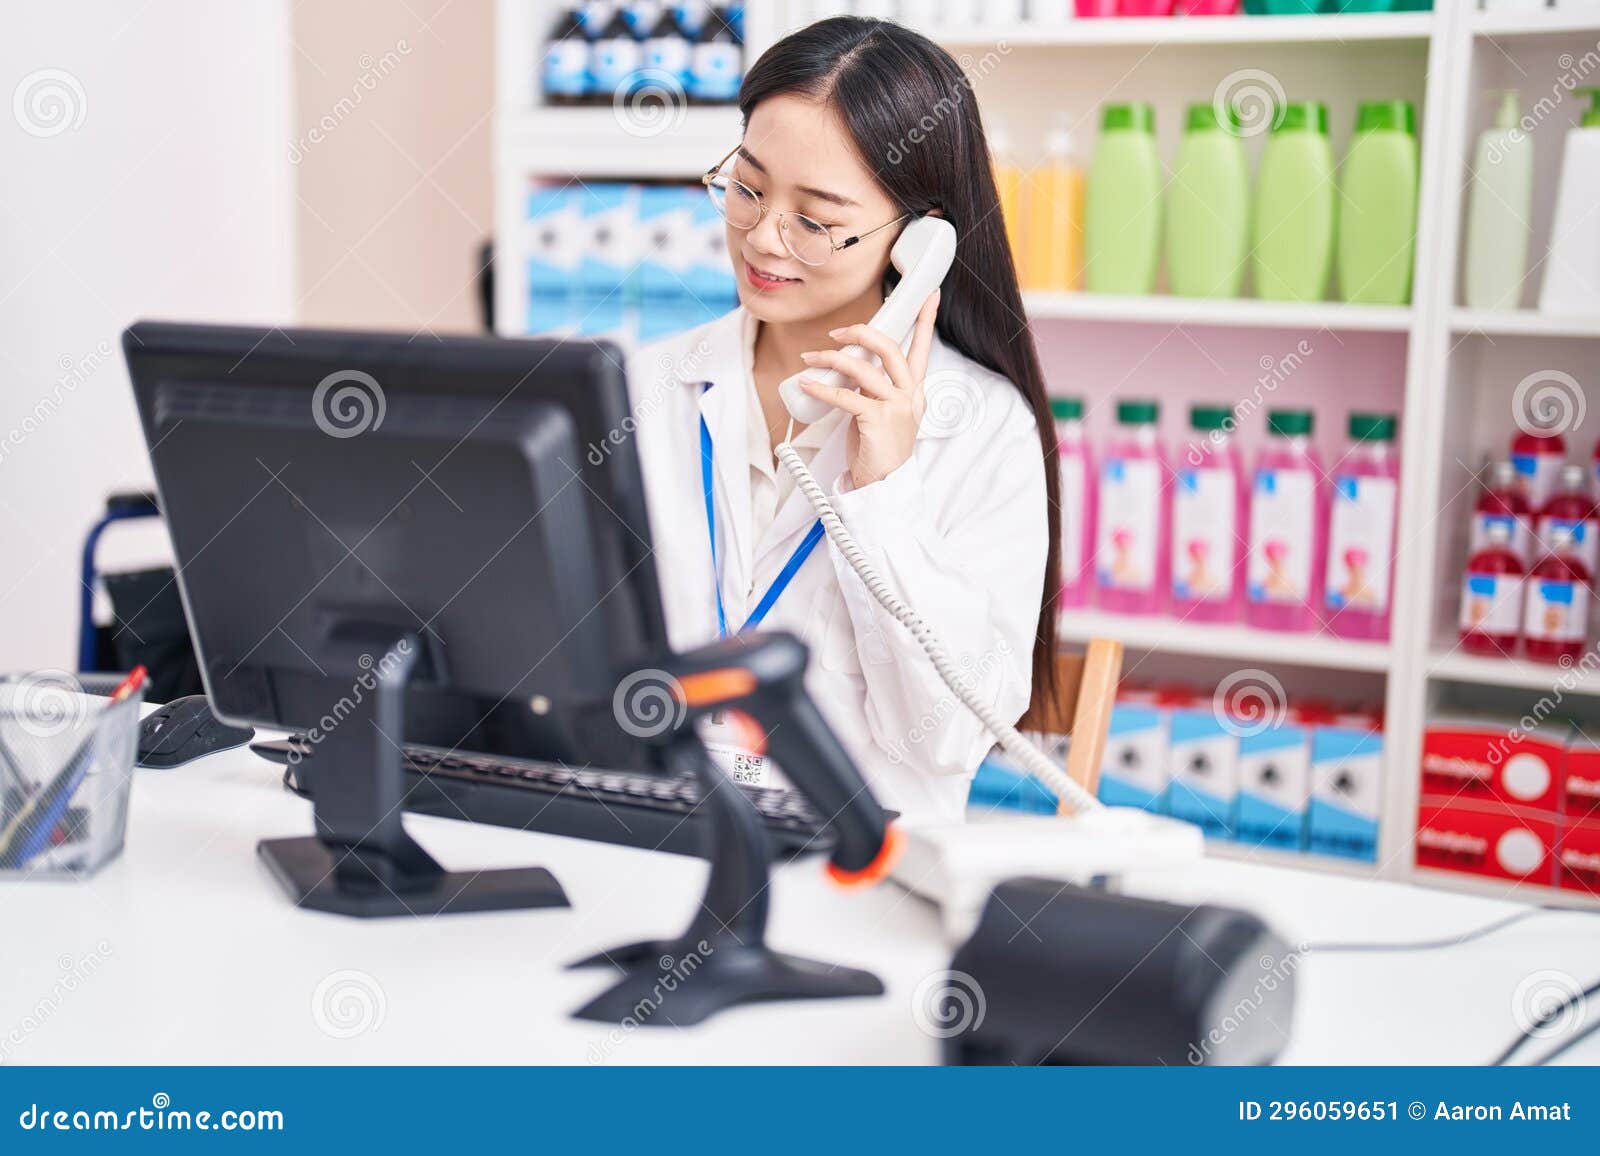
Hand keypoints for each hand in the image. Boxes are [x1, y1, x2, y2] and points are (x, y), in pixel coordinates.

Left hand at [797, 289, 939, 489]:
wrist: (883, 485)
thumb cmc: (878, 448)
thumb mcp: (881, 410)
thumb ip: (874, 386)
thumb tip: (850, 364)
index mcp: (914, 390)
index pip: (922, 348)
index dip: (926, 320)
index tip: (930, 294)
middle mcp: (910, 395)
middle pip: (890, 348)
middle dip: (861, 332)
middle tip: (836, 332)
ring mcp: (896, 407)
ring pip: (862, 368)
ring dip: (830, 359)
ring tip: (809, 359)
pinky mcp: (877, 420)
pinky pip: (845, 396)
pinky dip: (822, 387)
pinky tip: (807, 383)